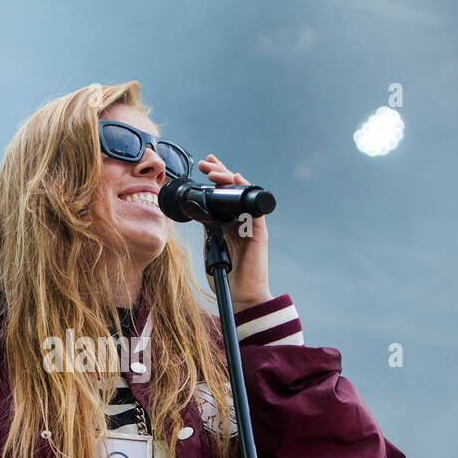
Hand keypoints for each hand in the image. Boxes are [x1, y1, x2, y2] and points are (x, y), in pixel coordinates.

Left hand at [198, 154, 273, 312]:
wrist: (241, 296)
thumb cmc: (226, 277)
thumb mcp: (211, 247)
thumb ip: (208, 229)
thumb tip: (199, 211)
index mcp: (230, 223)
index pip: (223, 195)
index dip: (216, 178)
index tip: (204, 165)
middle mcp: (242, 220)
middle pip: (233, 188)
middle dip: (220, 171)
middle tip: (206, 162)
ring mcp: (251, 224)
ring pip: (243, 192)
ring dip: (229, 177)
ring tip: (214, 171)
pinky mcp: (259, 231)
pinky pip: (255, 205)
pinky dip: (246, 190)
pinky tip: (237, 179)